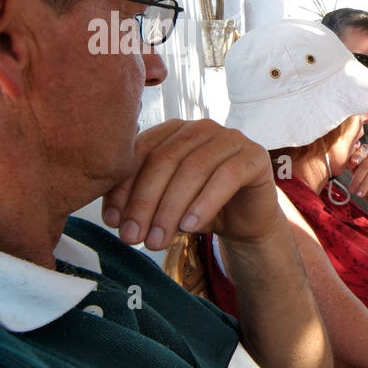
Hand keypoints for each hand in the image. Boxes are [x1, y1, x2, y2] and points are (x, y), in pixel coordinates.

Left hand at [102, 119, 280, 250]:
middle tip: (134, 236)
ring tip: (157, 240)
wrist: (246, 220)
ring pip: (193, 169)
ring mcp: (230, 138)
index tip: (113, 222)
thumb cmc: (200, 208)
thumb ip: (141, 200)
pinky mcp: (254, 156)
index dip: (123, 187)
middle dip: (145, 202)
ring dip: (171, 208)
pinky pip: (227, 177)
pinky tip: (190, 227)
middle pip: (164, 159)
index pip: (140, 152)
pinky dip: (205, 203)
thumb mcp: (164, 204)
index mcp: (172, 130)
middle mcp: (200, 127)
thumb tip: (115, 219)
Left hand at [345, 147, 367, 213]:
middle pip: (367, 164)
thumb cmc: (364, 178)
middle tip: (352, 189)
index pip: (361, 151)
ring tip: (358, 193)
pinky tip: (367, 192)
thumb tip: (348, 161)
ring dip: (365, 184)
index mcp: (366, 149)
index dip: (357, 157)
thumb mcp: (355, 170)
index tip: (353, 163)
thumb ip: (351, 164)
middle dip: (358, 178)